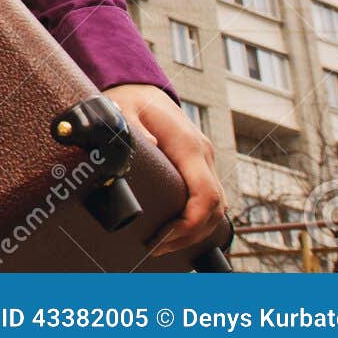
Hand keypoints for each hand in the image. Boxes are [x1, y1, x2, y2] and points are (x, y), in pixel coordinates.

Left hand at [103, 83, 226, 256]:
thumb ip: (130, 126)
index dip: (191, 222)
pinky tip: (176, 232)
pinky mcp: (196, 165)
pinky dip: (198, 219)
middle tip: (157, 248)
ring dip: (196, 230)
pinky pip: (207, 198)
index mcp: (188, 146)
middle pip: (215, 207)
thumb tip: (147, 144)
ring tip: (163, 245)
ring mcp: (203, 161)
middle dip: (190, 234)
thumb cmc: (130, 100)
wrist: (141, 89)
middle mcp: (202, 155)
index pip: (205, 195)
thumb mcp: (122, 110)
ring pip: (216, 206)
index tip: (166, 237)